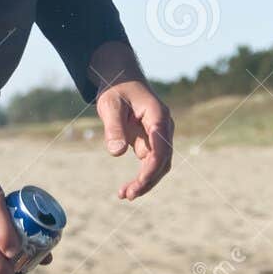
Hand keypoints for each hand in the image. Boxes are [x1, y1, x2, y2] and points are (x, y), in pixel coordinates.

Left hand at [96, 77, 173, 199]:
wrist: (119, 78)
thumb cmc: (115, 89)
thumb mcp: (109, 105)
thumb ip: (113, 128)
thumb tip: (117, 153)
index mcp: (158, 116)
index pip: (161, 148)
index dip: (151, 169)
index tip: (138, 184)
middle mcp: (163, 127)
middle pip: (163, 161)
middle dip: (147, 180)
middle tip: (127, 195)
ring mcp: (158, 135)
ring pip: (158, 165)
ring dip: (145, 182)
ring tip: (124, 195)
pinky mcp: (150, 141)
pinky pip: (149, 163)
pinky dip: (140, 176)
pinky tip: (125, 189)